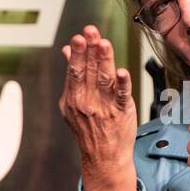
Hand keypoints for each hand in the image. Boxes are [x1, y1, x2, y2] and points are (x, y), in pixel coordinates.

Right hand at [59, 24, 136, 190]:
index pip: (75, 70)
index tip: (78, 37)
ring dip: (104, 60)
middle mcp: (87, 101)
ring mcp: (104, 107)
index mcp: (74, 96)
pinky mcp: (121, 112)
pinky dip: (123, 84)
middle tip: (90, 32)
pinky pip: (122, 96)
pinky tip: (123, 71)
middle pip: (88, 71)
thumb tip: (66, 50)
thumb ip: (72, 75)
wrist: (103, 157)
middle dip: (89, 50)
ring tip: (104, 44)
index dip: (77, 52)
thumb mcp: (73, 102)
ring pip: (104, 79)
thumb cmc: (89, 127)